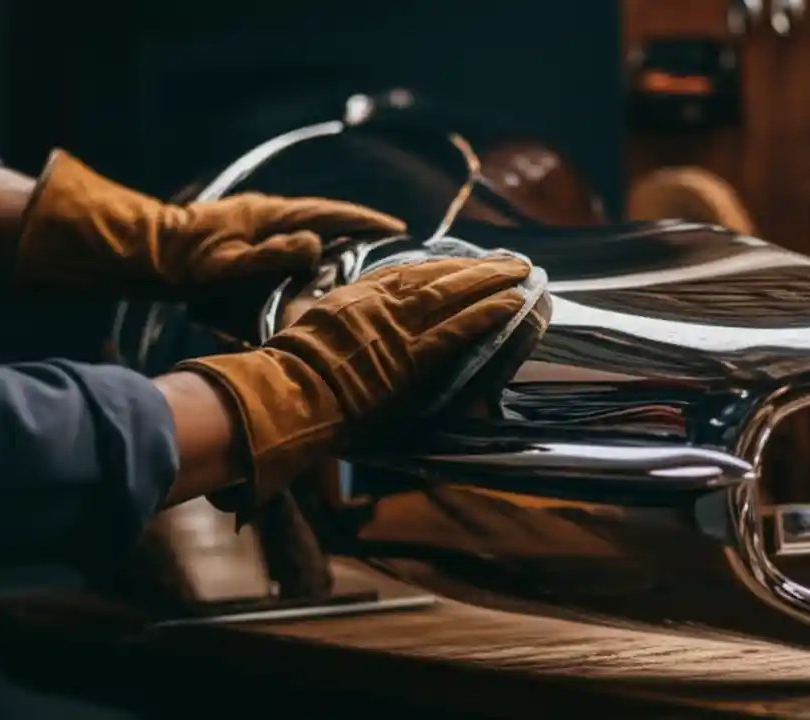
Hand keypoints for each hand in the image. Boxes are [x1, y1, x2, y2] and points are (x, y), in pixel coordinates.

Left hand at [12, 149, 403, 295]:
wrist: (139, 252)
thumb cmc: (181, 261)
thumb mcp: (228, 263)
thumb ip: (273, 255)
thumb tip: (315, 243)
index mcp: (269, 215)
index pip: (330, 213)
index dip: (366, 219)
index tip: (397, 227)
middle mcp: (266, 213)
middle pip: (324, 217)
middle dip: (359, 227)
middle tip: (391, 244)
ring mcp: (255, 223)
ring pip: (308, 228)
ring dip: (338, 239)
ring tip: (365, 257)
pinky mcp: (244, 237)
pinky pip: (290, 240)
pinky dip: (313, 248)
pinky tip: (317, 267)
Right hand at [171, 255, 530, 515]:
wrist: (290, 392)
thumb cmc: (287, 368)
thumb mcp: (301, 323)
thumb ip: (320, 310)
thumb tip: (319, 305)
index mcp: (357, 296)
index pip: (408, 273)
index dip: (441, 267)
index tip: (462, 262)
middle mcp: (383, 304)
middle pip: (440, 276)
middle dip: (478, 267)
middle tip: (510, 259)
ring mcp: (401, 327)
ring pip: (457, 294)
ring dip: (493, 280)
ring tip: (522, 271)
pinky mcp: (416, 355)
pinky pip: (461, 328)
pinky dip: (490, 312)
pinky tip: (514, 303)